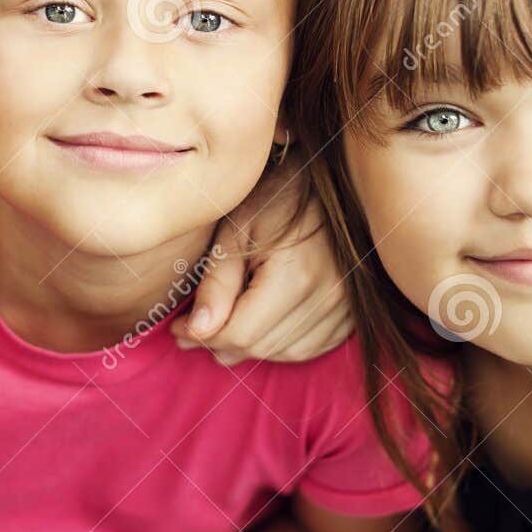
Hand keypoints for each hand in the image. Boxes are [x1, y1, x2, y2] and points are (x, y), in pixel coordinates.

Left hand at [170, 157, 352, 363]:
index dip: (203, 337)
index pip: (241, 334)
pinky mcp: (353, 308)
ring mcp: (346, 304)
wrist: (326, 179)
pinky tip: (260, 331)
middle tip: (191, 331)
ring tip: (222, 331)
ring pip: (288, 352)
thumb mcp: (235, 229)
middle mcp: (328, 296)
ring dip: (252, 349)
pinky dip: (283, 346)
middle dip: (221, 345)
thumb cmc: (275, 195)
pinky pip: (314, 346)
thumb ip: (216, 284)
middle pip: (263, 347)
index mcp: (296, 276)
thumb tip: (196, 332)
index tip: (177, 329)